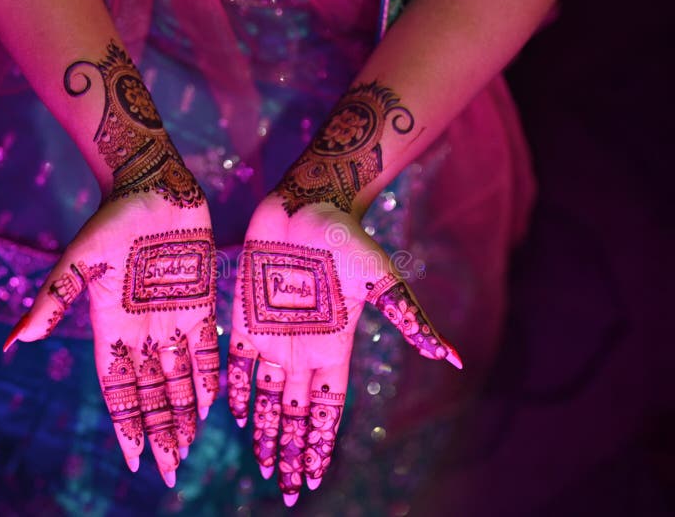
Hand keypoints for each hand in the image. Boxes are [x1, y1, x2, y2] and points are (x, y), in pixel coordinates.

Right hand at [2, 170, 218, 486]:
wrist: (153, 187)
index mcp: (112, 327)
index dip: (127, 425)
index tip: (135, 460)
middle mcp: (144, 331)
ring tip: (188, 448)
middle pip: (152, 393)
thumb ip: (53, 302)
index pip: (119, 389)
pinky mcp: (201, 302)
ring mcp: (174, 319)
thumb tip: (13, 342)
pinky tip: (213, 406)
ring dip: (183, 414)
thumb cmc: (112, 220)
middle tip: (169, 471)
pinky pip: (206, 349)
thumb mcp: (80, 261)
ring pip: (180, 379)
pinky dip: (208, 377)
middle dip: (159, 432)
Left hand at [227, 195, 460, 505]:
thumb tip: (454, 360)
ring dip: (267, 431)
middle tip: (287, 489)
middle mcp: (303, 348)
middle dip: (294, 450)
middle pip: (298, 413)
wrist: (308, 204)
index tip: (314, 479)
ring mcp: (274, 335)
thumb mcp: (382, 280)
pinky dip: (238, 391)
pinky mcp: (247, 317)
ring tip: (266, 465)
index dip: (320, 444)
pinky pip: (240, 365)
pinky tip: (237, 415)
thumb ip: (409, 319)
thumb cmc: (347, 238)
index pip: (328, 408)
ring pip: (268, 397)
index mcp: (334, 346)